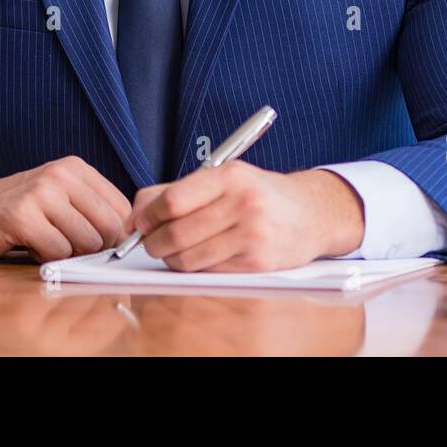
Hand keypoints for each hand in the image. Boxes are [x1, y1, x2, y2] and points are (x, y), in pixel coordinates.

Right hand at [0, 156, 132, 261]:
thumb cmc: (18, 210)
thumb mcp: (60, 198)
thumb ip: (93, 210)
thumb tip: (128, 238)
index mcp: (75, 169)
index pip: (121, 207)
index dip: (116, 234)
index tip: (99, 244)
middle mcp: (60, 175)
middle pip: (108, 227)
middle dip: (95, 248)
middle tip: (69, 247)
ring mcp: (41, 194)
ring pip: (85, 242)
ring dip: (68, 253)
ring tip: (45, 240)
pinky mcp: (21, 216)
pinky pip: (57, 251)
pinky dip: (47, 257)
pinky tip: (30, 245)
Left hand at [117, 161, 365, 271]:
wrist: (310, 214)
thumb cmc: (257, 194)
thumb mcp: (222, 178)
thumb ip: (175, 191)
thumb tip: (136, 216)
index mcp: (229, 176)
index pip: (172, 200)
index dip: (147, 217)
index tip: (140, 223)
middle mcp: (243, 203)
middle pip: (176, 233)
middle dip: (153, 243)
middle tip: (150, 243)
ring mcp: (252, 235)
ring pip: (188, 258)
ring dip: (171, 259)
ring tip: (173, 251)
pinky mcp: (257, 263)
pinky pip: (208, 272)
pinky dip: (194, 268)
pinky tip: (198, 257)